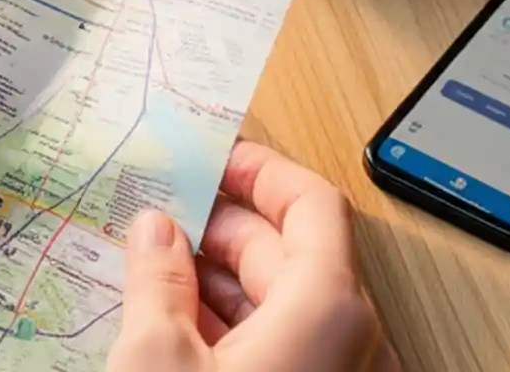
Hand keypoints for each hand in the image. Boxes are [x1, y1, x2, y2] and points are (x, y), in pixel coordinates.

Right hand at [107, 141, 398, 371]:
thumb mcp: (158, 361)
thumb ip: (157, 281)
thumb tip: (154, 230)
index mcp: (330, 311)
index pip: (313, 203)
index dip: (260, 172)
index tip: (212, 158)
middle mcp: (355, 342)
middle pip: (297, 253)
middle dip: (225, 227)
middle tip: (163, 213)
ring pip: (287, 306)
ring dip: (224, 282)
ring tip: (155, 271)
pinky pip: (285, 348)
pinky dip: (236, 329)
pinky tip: (176, 327)